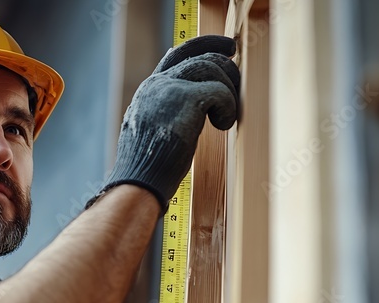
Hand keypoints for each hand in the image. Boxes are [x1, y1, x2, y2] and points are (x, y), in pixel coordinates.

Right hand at [90, 35, 239, 210]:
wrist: (140, 180)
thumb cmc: (150, 167)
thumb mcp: (154, 131)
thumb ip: (168, 111)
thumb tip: (195, 103)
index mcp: (150, 90)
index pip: (178, 54)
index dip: (205, 45)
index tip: (227, 48)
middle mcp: (157, 83)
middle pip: (200, 55)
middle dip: (226, 66)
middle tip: (239, 85)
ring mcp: (169, 88)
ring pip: (212, 68)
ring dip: (228, 92)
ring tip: (224, 118)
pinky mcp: (185, 99)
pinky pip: (221, 91)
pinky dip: (229, 108)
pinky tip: (222, 125)